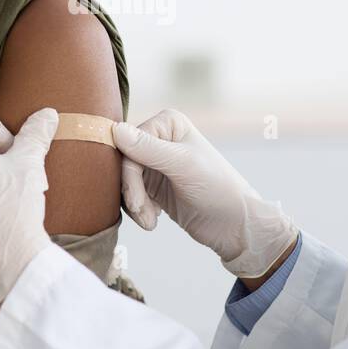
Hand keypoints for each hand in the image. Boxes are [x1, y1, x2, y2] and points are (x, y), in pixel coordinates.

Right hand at [111, 109, 298, 277]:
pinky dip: (137, 209)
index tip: (137, 202)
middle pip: (124, 163)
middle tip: (143, 214)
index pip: (129, 144)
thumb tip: (114, 129)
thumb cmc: (217, 189)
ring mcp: (155, 162)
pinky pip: (130, 193)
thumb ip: (148, 148)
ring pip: (124, 180)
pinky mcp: (154, 184)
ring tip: (151, 222)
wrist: (234, 225)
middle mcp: (159, 138)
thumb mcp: (183, 165)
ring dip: (134, 204)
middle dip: (131, 192)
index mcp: (168, 123)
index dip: (129, 174)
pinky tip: (153, 219)